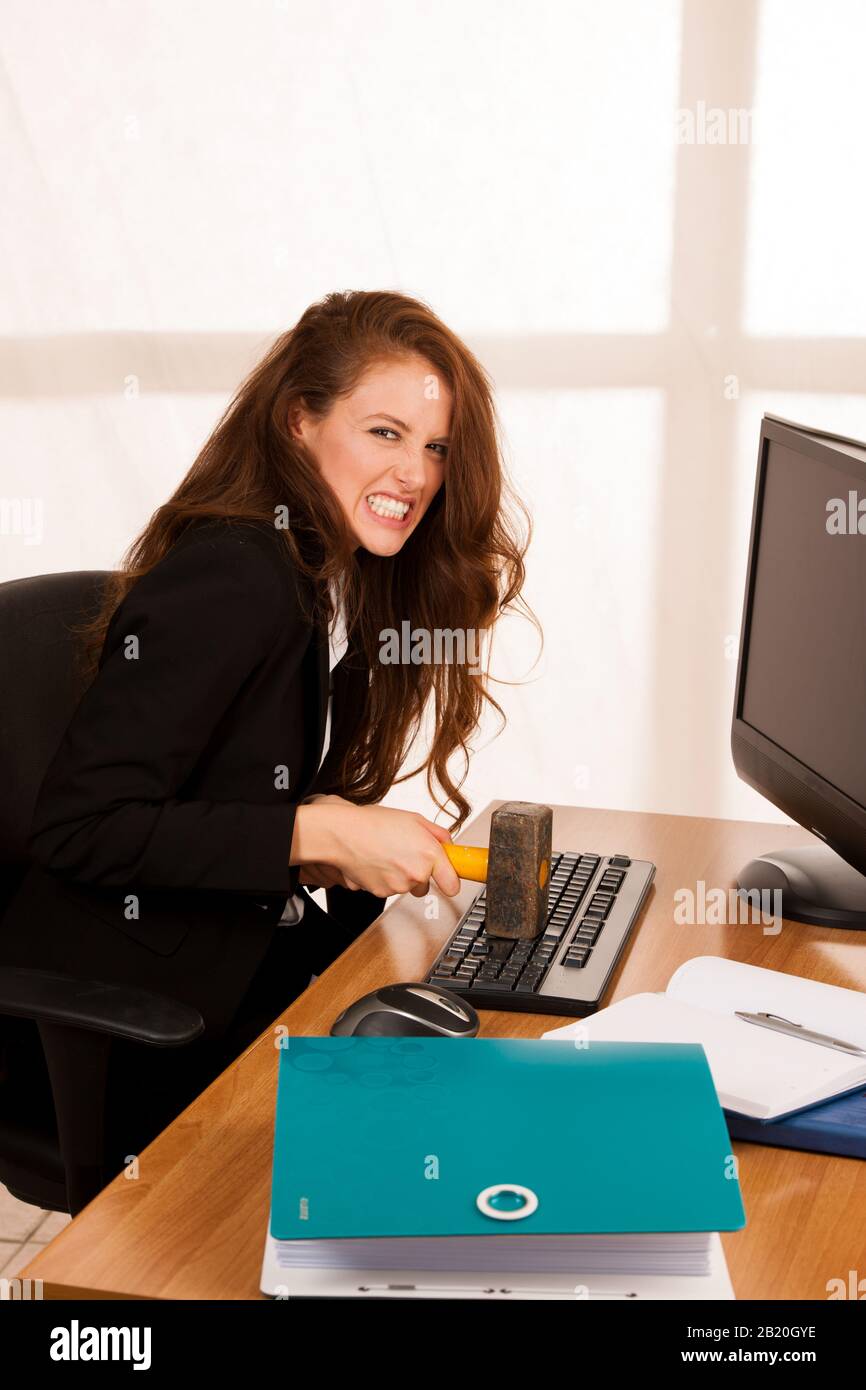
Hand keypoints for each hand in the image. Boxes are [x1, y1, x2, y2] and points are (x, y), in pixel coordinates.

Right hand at [291, 802, 460, 899]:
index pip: (453, 884)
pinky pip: (390, 889)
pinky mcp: (382, 893)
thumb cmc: (373, 823)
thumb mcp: (413, 819)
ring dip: (400, 876)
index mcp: (428, 854)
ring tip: (387, 855)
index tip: (451, 879)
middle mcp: (416, 873)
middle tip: (405, 855)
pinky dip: (385, 879)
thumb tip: (448, 845)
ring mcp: (398, 886)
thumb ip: (437, 834)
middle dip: (419, 873)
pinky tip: (377, 863)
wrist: (342, 834)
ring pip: (407, 887)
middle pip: (426, 885)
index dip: (451, 881)